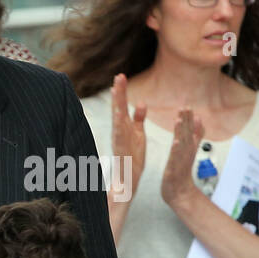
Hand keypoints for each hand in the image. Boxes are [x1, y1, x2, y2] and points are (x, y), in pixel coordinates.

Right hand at [109, 74, 146, 202]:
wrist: (126, 181)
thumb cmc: (132, 159)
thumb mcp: (138, 135)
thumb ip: (139, 119)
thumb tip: (142, 103)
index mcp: (124, 128)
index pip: (122, 107)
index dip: (121, 92)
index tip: (121, 76)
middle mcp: (119, 133)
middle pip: (118, 109)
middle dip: (119, 93)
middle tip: (119, 76)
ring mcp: (119, 141)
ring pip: (117, 120)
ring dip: (117, 105)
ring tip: (117, 90)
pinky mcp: (122, 151)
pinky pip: (120, 136)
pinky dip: (119, 125)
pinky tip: (119, 114)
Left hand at [160, 108, 205, 211]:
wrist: (180, 192)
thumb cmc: (182, 172)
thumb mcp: (189, 151)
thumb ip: (195, 136)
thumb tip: (199, 121)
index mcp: (187, 148)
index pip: (190, 130)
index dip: (189, 118)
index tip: (188, 105)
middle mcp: (186, 152)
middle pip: (188, 134)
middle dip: (187, 120)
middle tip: (185, 106)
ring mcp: (181, 160)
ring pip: (182, 144)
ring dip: (181, 131)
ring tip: (179, 119)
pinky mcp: (174, 169)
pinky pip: (176, 158)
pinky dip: (176, 150)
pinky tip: (176, 142)